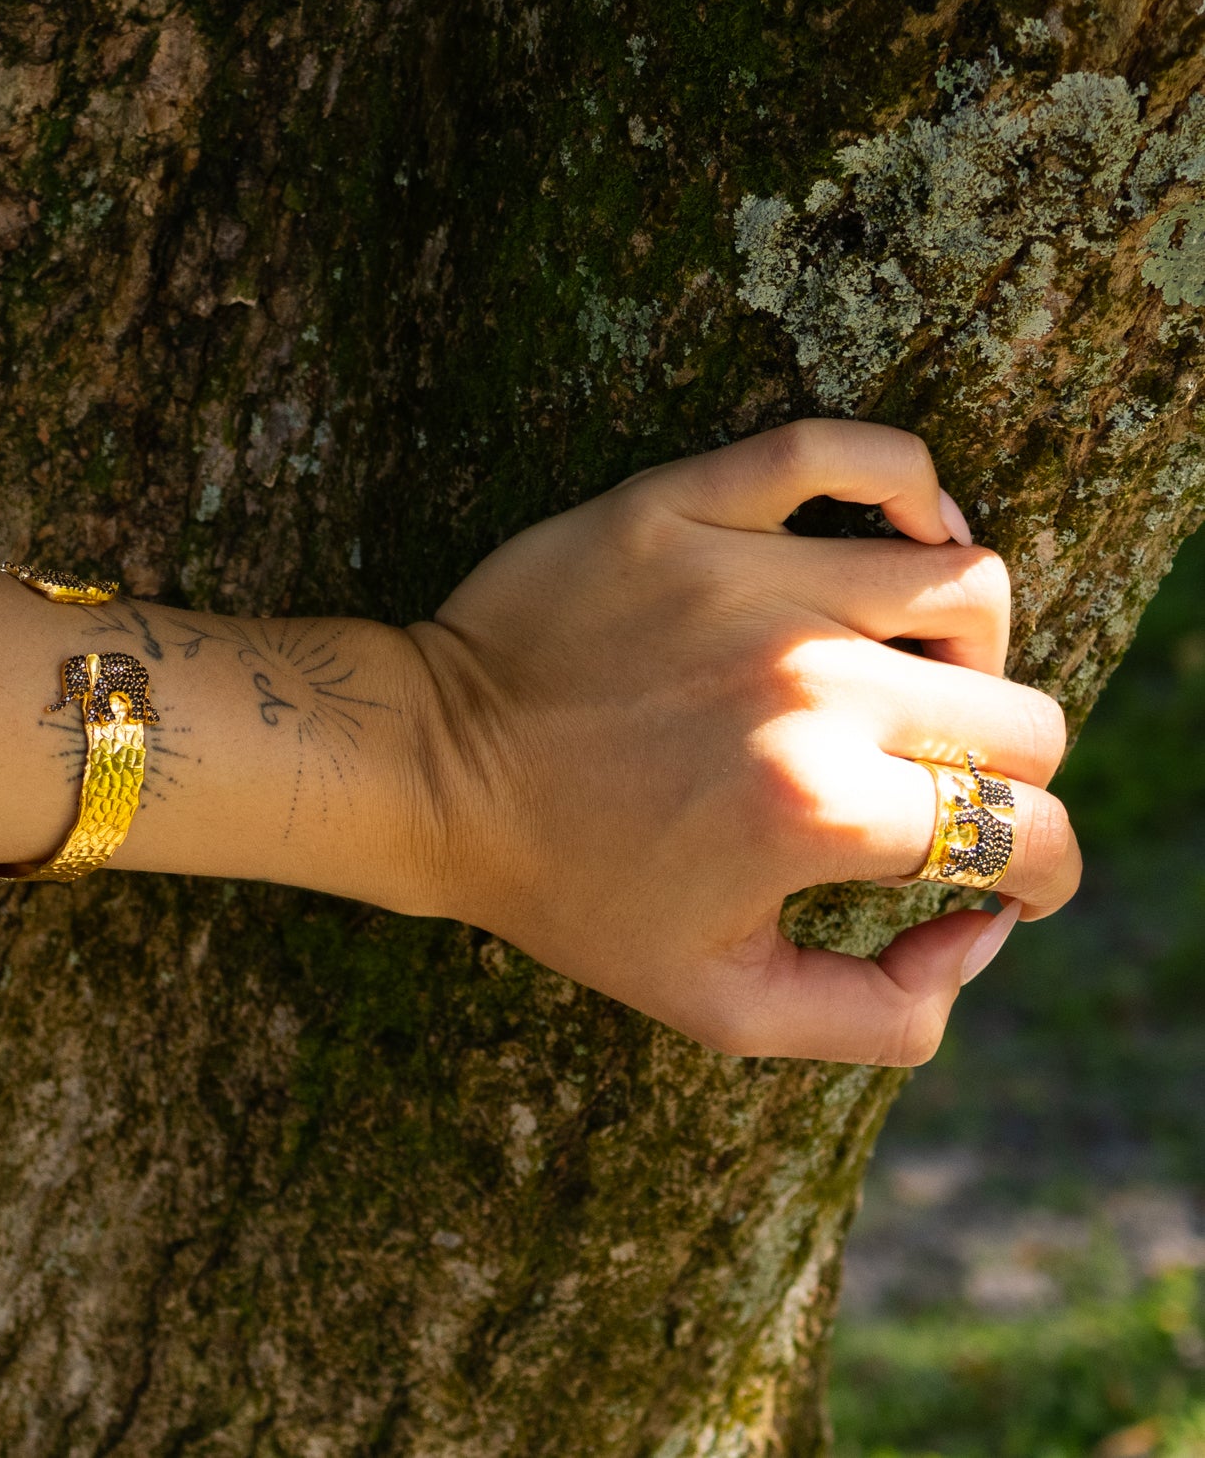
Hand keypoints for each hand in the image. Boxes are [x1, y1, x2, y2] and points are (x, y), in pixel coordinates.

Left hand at [406, 419, 1080, 1064]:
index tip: (995, 873)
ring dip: (970, 647)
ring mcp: (748, 581)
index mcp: (818, 811)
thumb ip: (878, 1015)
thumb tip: (977, 936)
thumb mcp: (718, 1006)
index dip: (1036, 874)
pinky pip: (843, 453)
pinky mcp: (686, 510)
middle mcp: (806, 686)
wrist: (432, 774)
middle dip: (1006, 774)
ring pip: (965, 585)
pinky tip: (897, 538)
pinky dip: (905, 485)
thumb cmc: (568, 890)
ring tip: (915, 676)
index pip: (1025, 833)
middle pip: (1018, 716)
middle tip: (934, 786)